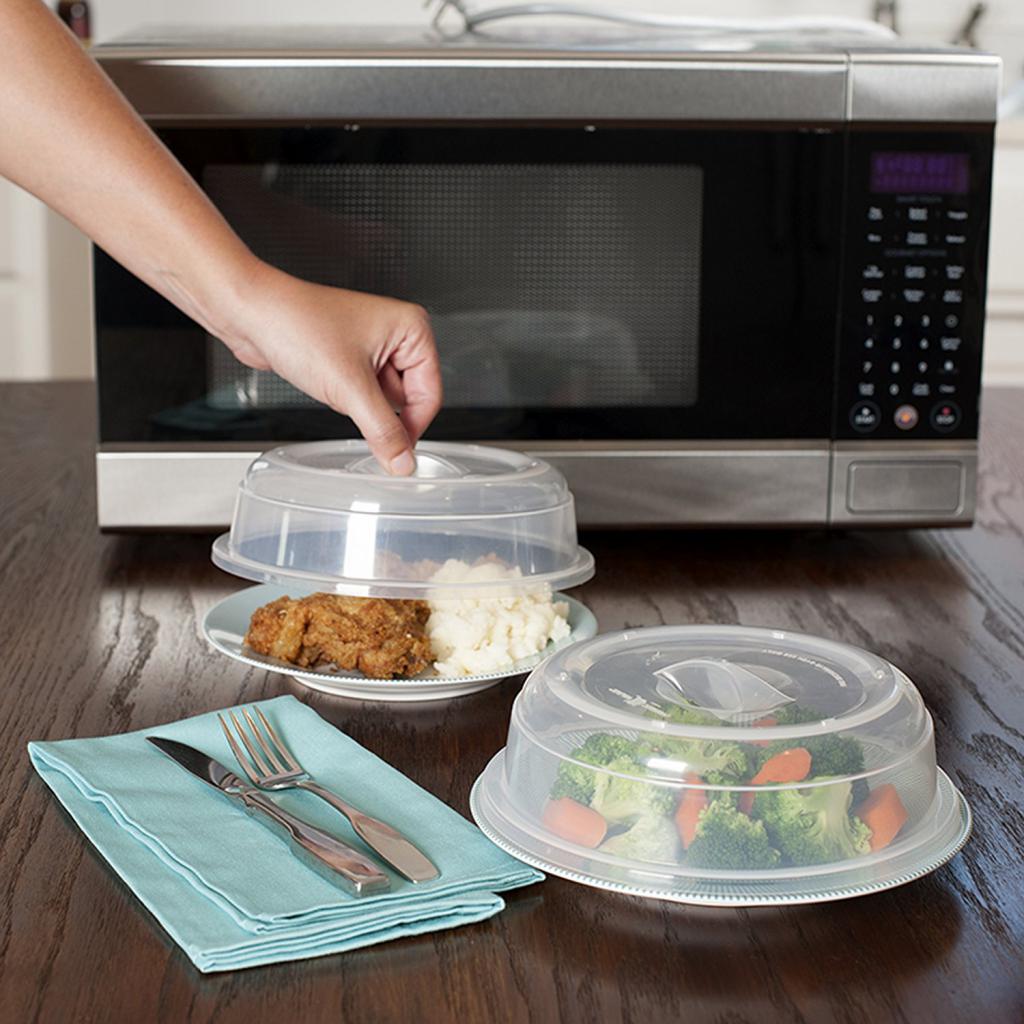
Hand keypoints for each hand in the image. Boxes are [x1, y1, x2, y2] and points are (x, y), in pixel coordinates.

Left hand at [225, 263, 441, 474]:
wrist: (250, 314)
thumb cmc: (296, 324)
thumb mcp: (349, 388)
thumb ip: (383, 431)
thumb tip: (403, 462)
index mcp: (412, 328)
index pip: (430, 394)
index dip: (413, 426)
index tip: (397, 452)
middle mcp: (396, 334)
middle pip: (409, 399)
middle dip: (379, 410)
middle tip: (353, 406)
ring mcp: (372, 346)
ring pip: (383, 400)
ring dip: (360, 405)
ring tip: (334, 384)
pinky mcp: (350, 359)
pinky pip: (361, 395)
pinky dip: (347, 400)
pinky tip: (327, 384)